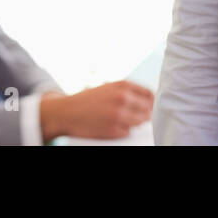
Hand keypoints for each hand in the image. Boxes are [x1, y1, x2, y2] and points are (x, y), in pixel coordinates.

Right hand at [39, 80, 153, 141]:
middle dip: (144, 114)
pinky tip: (114, 126)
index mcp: (122, 85)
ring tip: (124, 121)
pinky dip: (124, 131)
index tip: (149, 107)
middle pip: (148, 109)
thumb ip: (127, 91)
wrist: (66, 112)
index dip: (151, 102)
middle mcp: (123, 98)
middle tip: (137, 116)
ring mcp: (119, 115)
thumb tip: (147, 100)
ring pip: (140, 122)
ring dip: (135, 123)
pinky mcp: (114, 130)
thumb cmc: (88, 100)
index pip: (149, 94)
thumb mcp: (108, 87)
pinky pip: (128, 132)